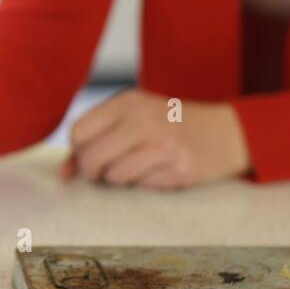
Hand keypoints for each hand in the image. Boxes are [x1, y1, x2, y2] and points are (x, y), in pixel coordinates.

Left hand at [60, 89, 250, 188]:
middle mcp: (144, 120)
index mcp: (128, 102)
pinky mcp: (179, 168)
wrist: (226, 132)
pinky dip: (144, 183)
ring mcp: (163, 144)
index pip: (78, 132)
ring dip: (120, 179)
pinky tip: (159, 170)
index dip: (77, 151)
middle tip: (104, 172)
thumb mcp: (133, 118)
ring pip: (114, 176)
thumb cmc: (169, 125)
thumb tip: (64, 173)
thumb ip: (96, 139)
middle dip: (92, 172)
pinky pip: (142, 186)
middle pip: (91, 157)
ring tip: (137, 167)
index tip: (88, 157)